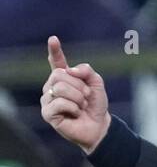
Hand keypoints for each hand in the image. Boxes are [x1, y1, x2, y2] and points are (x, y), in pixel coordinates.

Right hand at [41, 36, 110, 152]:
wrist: (99, 127)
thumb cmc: (95, 106)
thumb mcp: (96, 84)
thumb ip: (87, 71)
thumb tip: (71, 70)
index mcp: (64, 77)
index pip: (56, 62)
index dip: (55, 51)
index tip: (53, 39)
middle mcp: (52, 86)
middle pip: (60, 75)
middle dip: (78, 86)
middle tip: (86, 97)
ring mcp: (48, 100)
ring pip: (60, 88)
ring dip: (77, 98)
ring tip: (82, 106)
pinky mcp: (47, 113)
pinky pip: (59, 103)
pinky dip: (73, 108)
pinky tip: (75, 114)